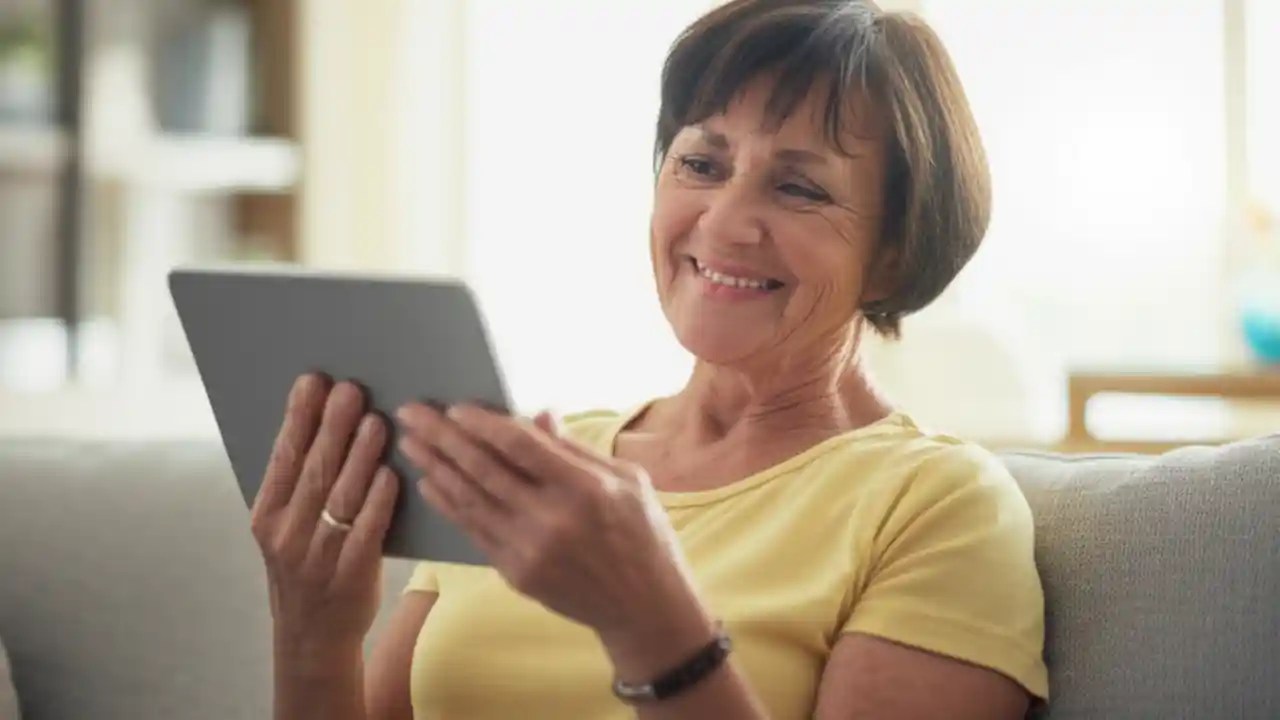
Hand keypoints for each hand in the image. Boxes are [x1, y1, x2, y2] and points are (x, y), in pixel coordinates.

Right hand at [251, 374, 399, 653]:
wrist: (311, 636)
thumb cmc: (304, 567)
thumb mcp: (285, 527)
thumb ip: (298, 484)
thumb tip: (321, 420)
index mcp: (266, 516)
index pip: (282, 458)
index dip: (297, 418)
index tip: (312, 380)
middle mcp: (286, 534)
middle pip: (312, 471)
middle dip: (332, 426)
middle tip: (350, 389)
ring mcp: (318, 556)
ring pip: (340, 496)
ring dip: (360, 455)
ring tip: (376, 420)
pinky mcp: (351, 575)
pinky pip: (366, 530)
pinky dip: (378, 500)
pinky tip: (391, 473)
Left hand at [394, 403, 695, 638]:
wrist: (644, 608)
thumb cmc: (643, 535)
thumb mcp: (628, 481)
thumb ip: (577, 449)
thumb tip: (538, 415)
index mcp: (585, 489)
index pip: (520, 446)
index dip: (483, 423)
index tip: (454, 406)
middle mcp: (552, 519)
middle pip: (484, 469)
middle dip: (442, 438)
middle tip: (411, 413)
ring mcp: (529, 550)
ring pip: (470, 500)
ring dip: (435, 467)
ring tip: (409, 443)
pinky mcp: (516, 573)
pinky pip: (473, 531)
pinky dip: (449, 504)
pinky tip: (430, 483)